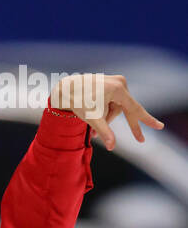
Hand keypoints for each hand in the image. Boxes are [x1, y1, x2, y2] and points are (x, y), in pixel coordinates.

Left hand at [50, 73, 164, 149]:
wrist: (67, 89)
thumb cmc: (78, 103)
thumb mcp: (92, 119)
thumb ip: (104, 132)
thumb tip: (112, 147)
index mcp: (118, 90)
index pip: (135, 109)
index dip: (147, 120)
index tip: (160, 127)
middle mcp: (120, 82)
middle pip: (123, 110)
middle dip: (112, 123)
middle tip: (130, 139)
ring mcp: (117, 81)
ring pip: (117, 107)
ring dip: (106, 117)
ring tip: (91, 123)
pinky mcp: (112, 82)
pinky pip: (113, 101)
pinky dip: (104, 111)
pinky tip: (93, 113)